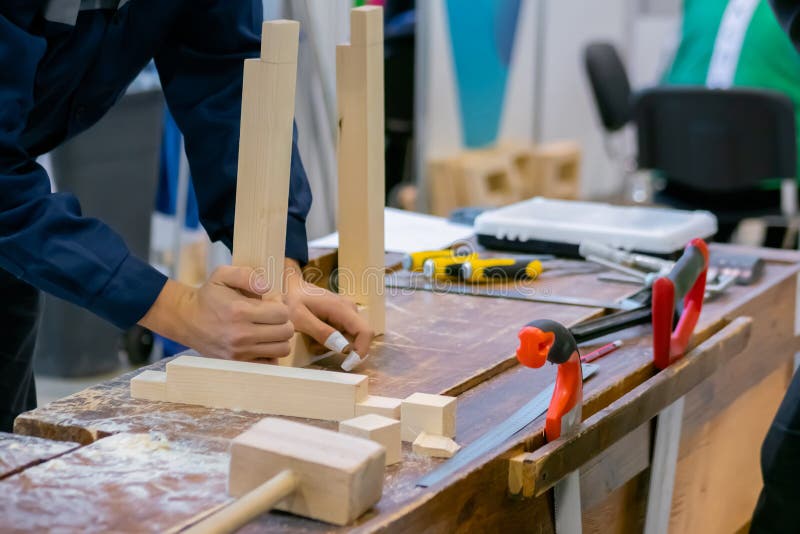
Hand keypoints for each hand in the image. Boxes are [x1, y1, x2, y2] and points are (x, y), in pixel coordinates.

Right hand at [139, 266, 293, 360]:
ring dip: (280, 338)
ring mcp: (240, 352)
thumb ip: (246, 275)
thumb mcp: (222, 275)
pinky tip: (263, 344)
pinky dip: (271, 354)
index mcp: (240, 311)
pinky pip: (270, 364)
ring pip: (282, 349)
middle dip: (283, 321)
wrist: (187, 320)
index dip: (281, 306)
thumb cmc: (208, 296)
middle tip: (272, 317)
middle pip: (286, 332)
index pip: (282, 313)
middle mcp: (241, 335)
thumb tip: (267, 287)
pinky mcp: (238, 364)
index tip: (271, 304)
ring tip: (269, 330)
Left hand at [283, 258, 374, 356]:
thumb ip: (321, 332)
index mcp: (342, 308)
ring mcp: (347, 311)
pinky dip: (330, 339)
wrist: (290, 286)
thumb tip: (344, 348)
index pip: (365, 332)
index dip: (361, 351)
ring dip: (331, 344)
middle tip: (314, 345)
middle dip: (339, 348)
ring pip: (348, 338)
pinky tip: (314, 333)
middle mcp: (350, 309)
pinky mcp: (343, 315)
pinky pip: (343, 333)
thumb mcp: (300, 318)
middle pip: (356, 338)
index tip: (347, 365)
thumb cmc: (292, 300)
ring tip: (310, 336)